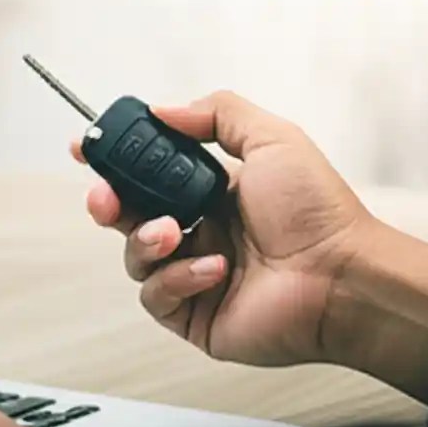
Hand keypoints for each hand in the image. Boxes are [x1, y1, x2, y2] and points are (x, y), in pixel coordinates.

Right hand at [73, 90, 374, 367]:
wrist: (341, 278)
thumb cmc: (319, 214)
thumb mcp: (272, 139)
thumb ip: (217, 115)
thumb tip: (165, 110)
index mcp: (214, 193)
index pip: (149, 174)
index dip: (116, 162)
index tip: (86, 150)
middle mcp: (201, 232)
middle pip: (130, 216)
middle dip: (109, 203)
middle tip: (103, 197)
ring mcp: (194, 275)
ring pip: (136, 257)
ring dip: (145, 241)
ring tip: (172, 234)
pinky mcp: (193, 316)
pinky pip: (156, 296)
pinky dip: (177, 278)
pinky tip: (214, 270)